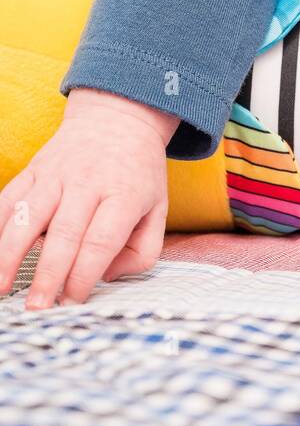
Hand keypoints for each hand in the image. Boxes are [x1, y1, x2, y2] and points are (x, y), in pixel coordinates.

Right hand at [0, 88, 178, 309]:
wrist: (119, 117)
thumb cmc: (139, 172)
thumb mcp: (159, 208)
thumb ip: (143, 250)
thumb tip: (107, 277)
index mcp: (124, 194)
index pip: (101, 241)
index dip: (84, 275)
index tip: (73, 301)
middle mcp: (88, 182)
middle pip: (64, 234)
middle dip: (48, 275)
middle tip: (38, 307)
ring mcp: (57, 174)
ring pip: (27, 216)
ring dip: (10, 255)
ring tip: (2, 287)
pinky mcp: (34, 169)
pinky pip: (8, 199)